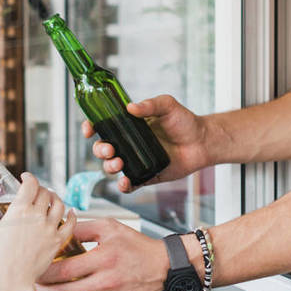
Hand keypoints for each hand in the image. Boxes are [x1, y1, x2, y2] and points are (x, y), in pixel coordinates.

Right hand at [0, 173, 71, 288]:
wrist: (11, 278)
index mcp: (20, 209)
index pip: (30, 184)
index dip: (29, 177)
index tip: (26, 178)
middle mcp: (37, 215)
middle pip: (45, 192)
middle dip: (40, 189)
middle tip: (36, 192)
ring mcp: (49, 228)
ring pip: (59, 204)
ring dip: (55, 198)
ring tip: (51, 200)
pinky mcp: (57, 240)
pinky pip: (71, 224)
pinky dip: (72, 215)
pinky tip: (71, 212)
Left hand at [35, 218, 169, 290]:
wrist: (167, 269)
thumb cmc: (138, 248)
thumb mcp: (111, 228)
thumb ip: (83, 228)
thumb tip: (59, 230)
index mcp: (103, 259)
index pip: (61, 271)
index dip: (43, 274)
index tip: (37, 272)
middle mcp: (107, 283)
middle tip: (37, 288)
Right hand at [81, 95, 209, 191]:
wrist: (202, 142)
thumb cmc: (185, 122)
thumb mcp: (168, 106)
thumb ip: (150, 104)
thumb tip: (131, 107)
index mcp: (129, 126)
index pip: (103, 127)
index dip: (91, 128)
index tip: (89, 129)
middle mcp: (129, 144)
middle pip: (102, 149)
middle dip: (100, 150)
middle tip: (110, 149)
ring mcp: (136, 161)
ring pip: (111, 167)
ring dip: (108, 167)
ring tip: (119, 162)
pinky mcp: (146, 176)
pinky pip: (130, 184)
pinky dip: (123, 185)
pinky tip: (125, 182)